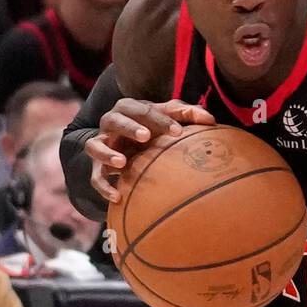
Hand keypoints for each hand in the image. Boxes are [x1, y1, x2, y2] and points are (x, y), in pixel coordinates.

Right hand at [87, 98, 215, 204]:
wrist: (126, 144)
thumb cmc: (153, 128)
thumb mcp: (168, 119)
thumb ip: (188, 115)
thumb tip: (211, 119)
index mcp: (129, 109)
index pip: (143, 110)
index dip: (161, 120)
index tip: (177, 132)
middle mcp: (111, 123)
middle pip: (115, 120)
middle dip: (130, 128)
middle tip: (146, 136)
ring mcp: (102, 144)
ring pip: (96, 146)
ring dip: (107, 154)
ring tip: (122, 162)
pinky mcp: (97, 166)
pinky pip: (95, 177)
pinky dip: (103, 187)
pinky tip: (117, 197)